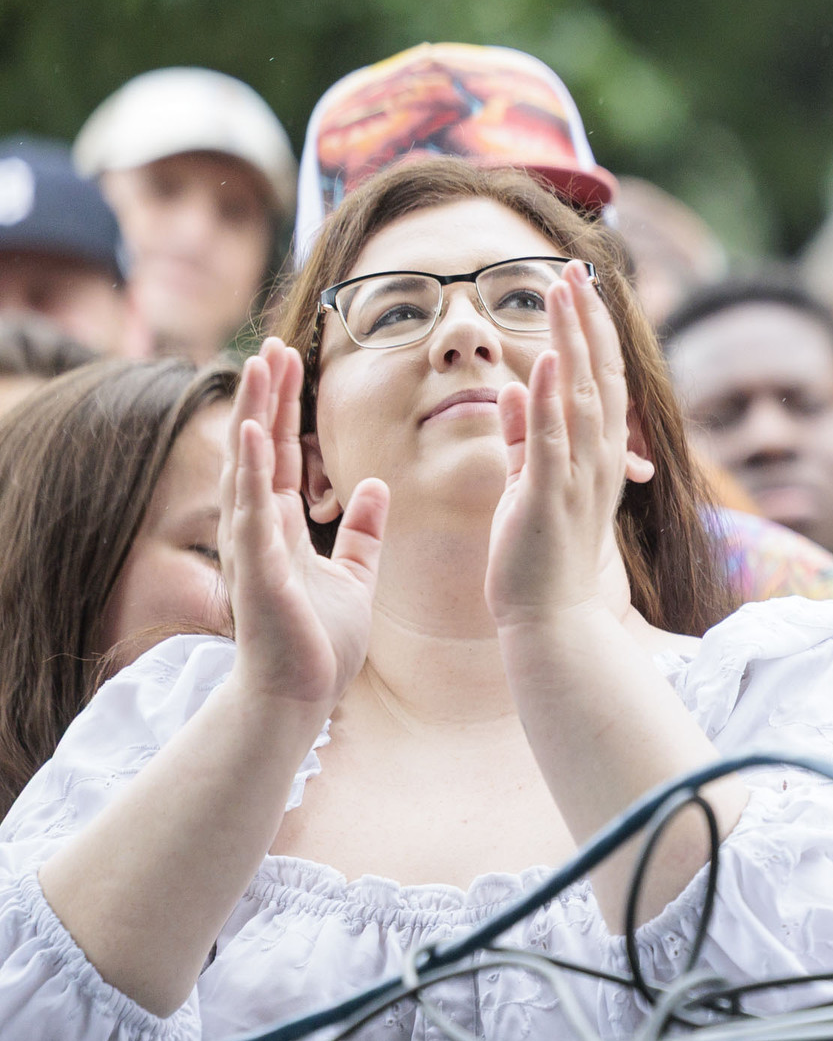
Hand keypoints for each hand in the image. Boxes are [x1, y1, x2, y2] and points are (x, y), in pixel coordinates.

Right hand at [220, 340, 383, 709]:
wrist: (299, 696)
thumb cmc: (319, 642)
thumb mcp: (354, 575)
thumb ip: (361, 532)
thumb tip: (375, 487)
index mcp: (282, 528)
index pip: (283, 454)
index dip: (285, 408)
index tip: (290, 361)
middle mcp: (259, 529)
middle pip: (261, 448)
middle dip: (266, 396)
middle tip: (271, 344)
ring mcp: (252, 547)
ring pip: (250, 468)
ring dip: (255, 416)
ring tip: (259, 368)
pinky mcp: (255, 570)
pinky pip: (253, 513)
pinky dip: (252, 472)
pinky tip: (254, 435)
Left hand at [487, 263, 651, 633]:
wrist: (550, 619)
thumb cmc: (539, 556)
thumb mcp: (530, 483)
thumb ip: (525, 435)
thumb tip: (513, 385)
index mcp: (598, 454)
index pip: (600, 378)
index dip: (592, 330)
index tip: (579, 286)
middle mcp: (600, 458)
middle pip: (598, 372)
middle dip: (586, 318)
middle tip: (573, 268)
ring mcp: (579, 476)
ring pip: (579, 393)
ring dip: (570, 338)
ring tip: (561, 291)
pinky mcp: (548, 497)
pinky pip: (551, 438)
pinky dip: (548, 396)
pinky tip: (543, 358)